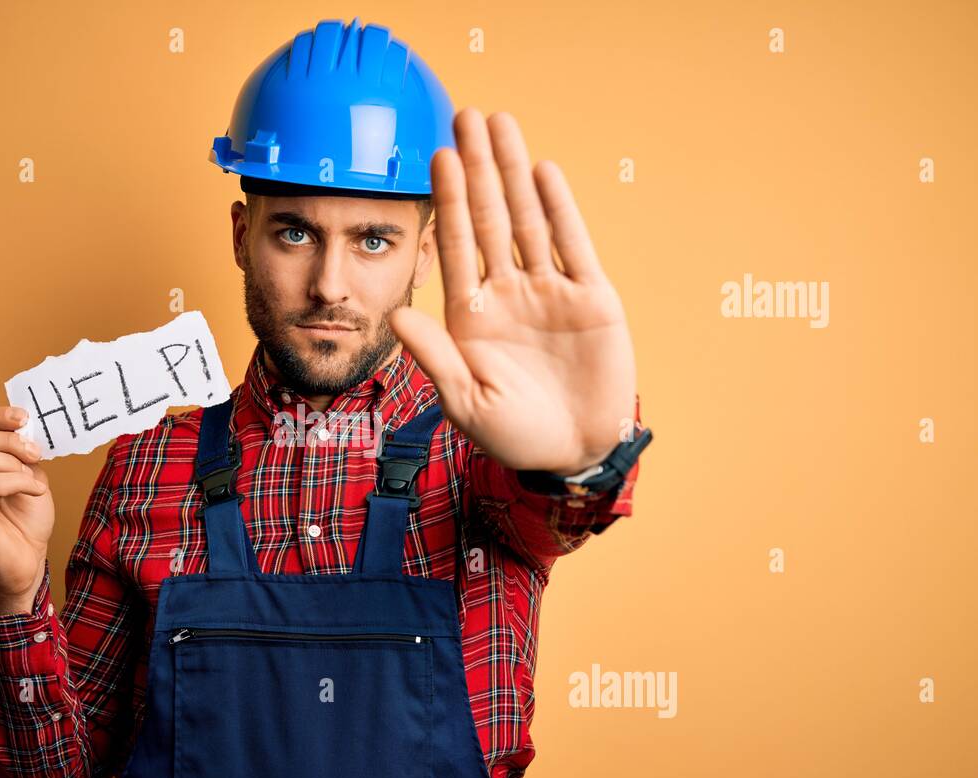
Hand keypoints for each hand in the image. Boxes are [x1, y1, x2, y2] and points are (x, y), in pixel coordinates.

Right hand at [0, 405, 52, 613]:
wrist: (28, 563)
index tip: (24, 418)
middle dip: (8, 440)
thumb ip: (22, 453)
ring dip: (8, 461)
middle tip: (35, 455)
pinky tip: (36, 491)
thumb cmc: (25, 521)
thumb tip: (24, 428)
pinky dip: (18, 481)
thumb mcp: (29, 476)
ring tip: (31, 477)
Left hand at [388, 108, 637, 473]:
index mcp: (471, 315)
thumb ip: (434, 355)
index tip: (434, 159)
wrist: (574, 454)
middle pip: (489, 218)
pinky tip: (543, 172)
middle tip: (465, 117)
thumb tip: (395, 316)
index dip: (446, 202)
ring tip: (500, 125)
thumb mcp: (466, 400)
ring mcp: (549, 292)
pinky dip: (559, 209)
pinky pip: (573, 245)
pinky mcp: (590, 298)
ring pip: (529, 220)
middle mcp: (507, 293)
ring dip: (513, 173)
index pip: (455, 246)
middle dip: (477, 168)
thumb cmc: (515, 435)